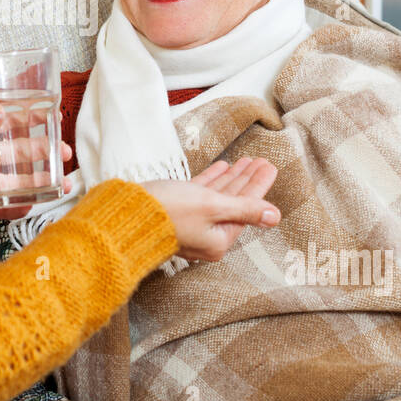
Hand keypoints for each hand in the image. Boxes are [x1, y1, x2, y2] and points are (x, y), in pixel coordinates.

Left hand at [0, 106, 73, 229]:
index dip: (31, 120)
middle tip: (64, 154)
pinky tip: (35, 203)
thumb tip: (0, 112)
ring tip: (61, 183)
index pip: (9, 125)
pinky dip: (21, 206)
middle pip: (21, 154)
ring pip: (19, 181)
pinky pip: (6, 206)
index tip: (52, 116)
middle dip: (45, 153)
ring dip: (41, 181)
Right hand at [141, 157, 280, 262]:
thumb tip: (274, 217)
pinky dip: (212, 180)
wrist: (126, 216)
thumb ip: (244, 209)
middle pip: (234, 202)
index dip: (259, 185)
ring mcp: (191, 224)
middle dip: (248, 180)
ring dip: (232, 178)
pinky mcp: (176, 213)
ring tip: (245, 161)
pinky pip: (200, 195)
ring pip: (218, 197)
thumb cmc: (168, 212)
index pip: (247, 208)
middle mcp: (206, 235)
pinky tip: (220, 167)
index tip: (269, 167)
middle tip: (261, 161)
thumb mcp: (211, 207)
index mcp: (218, 240)